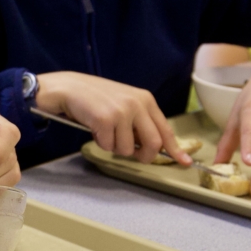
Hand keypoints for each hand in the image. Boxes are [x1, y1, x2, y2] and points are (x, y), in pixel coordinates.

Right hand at [35, 70, 191, 165]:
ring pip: (128, 149)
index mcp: (145, 99)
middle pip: (153, 143)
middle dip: (142, 155)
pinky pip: (109, 146)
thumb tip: (153, 147)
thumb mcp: (123, 104)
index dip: (175, 149)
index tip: (184, 162)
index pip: (165, 129)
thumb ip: (139, 121)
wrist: (67, 88)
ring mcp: (122, 111)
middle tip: (132, 154)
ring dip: (114, 147)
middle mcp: (137, 103)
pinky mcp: (105, 119)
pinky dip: (100, 143)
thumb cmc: (94, 98)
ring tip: (104, 130)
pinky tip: (94, 127)